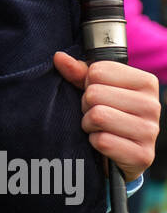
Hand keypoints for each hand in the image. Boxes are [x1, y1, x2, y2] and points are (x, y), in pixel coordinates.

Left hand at [53, 52, 159, 181]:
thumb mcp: (97, 89)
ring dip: (89, 124)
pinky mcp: (142, 155)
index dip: (88, 83)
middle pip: (95, 93)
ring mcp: (150, 131)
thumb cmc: (111, 114)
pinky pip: (102, 141)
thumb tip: (59, 57)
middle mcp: (153, 105)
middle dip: (86, 105)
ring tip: (98, 127)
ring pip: (98, 116)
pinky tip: (104, 142)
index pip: (98, 71)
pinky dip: (94, 142)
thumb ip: (79, 73)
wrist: (124, 155)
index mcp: (147, 82)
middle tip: (95, 113)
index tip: (98, 94)